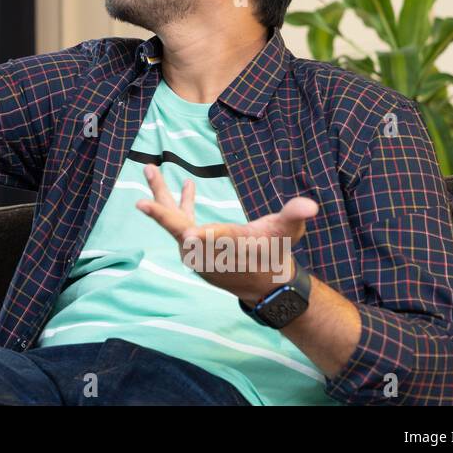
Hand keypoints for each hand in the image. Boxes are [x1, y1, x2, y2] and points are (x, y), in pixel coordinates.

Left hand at [134, 163, 317, 302]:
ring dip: (162, 195)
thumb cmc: (275, 255)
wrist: (264, 283)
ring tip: (150, 168)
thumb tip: (310, 206)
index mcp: (228, 247)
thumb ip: (294, 216)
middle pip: (180, 227)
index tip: (186, 234)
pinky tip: (186, 183)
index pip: (214, 241)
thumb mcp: (287, 234)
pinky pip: (182, 221)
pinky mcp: (195, 245)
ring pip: (175, 220)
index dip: (201, 237)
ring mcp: (196, 248)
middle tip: (142, 200)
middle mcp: (206, 250)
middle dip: (162, 211)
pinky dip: (182, 202)